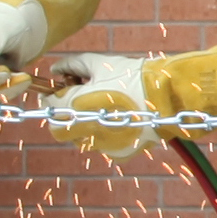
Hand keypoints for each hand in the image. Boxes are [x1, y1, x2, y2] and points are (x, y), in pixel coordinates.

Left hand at [46, 33, 216, 158]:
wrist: (167, 96)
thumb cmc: (132, 75)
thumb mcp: (100, 63)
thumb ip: (72, 64)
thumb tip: (55, 69)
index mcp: (75, 105)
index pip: (49, 105)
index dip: (52, 95)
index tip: (61, 89)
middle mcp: (84, 130)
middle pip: (58, 130)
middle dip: (62, 116)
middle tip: (76, 102)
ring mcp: (101, 145)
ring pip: (81, 139)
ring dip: (84, 126)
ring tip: (103, 107)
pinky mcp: (118, 154)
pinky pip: (103, 146)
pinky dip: (105, 135)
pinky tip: (119, 119)